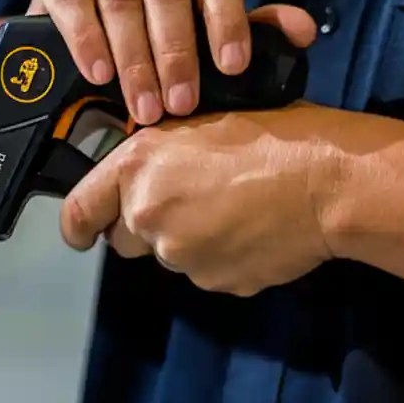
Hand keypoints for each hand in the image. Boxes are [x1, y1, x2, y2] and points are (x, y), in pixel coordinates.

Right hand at [27, 0, 252, 125]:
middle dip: (177, 53)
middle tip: (181, 105)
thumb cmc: (148, 49)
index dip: (227, 21)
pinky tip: (98, 74)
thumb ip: (247, 36)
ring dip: (135, 59)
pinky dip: (87, 40)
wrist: (74, 48)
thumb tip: (304, 32)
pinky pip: (75, 3)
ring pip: (123, 2)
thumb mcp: (199, 45)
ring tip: (143, 108)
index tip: (232, 66)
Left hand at [59, 102, 345, 295]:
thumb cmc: (275, 137)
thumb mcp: (202, 120)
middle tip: (191, 199)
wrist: (328, 181)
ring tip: (235, 207)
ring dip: (191, 238)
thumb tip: (146, 169)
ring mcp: (181, 255)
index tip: (78, 234)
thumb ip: (159, 152)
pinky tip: (253, 228)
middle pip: (126, 237)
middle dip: (147, 225)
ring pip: (171, 254)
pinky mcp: (215, 281)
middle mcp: (148, 215)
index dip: (76, 226)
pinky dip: (224, 256)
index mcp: (137, 168)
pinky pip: (208, 272)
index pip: (79, 211)